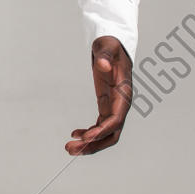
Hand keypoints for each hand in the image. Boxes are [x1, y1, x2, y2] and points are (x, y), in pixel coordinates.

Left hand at [64, 35, 132, 154]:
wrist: (113, 44)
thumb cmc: (111, 45)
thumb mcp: (107, 47)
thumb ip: (106, 56)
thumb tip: (103, 65)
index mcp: (124, 93)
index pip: (116, 119)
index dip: (101, 130)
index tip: (85, 137)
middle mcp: (121, 104)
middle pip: (112, 133)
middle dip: (94, 144)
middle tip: (72, 149)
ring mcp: (114, 106)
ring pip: (105, 133)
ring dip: (90, 143)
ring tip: (70, 148)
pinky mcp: (106, 105)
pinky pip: (99, 125)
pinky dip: (89, 132)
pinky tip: (75, 134)